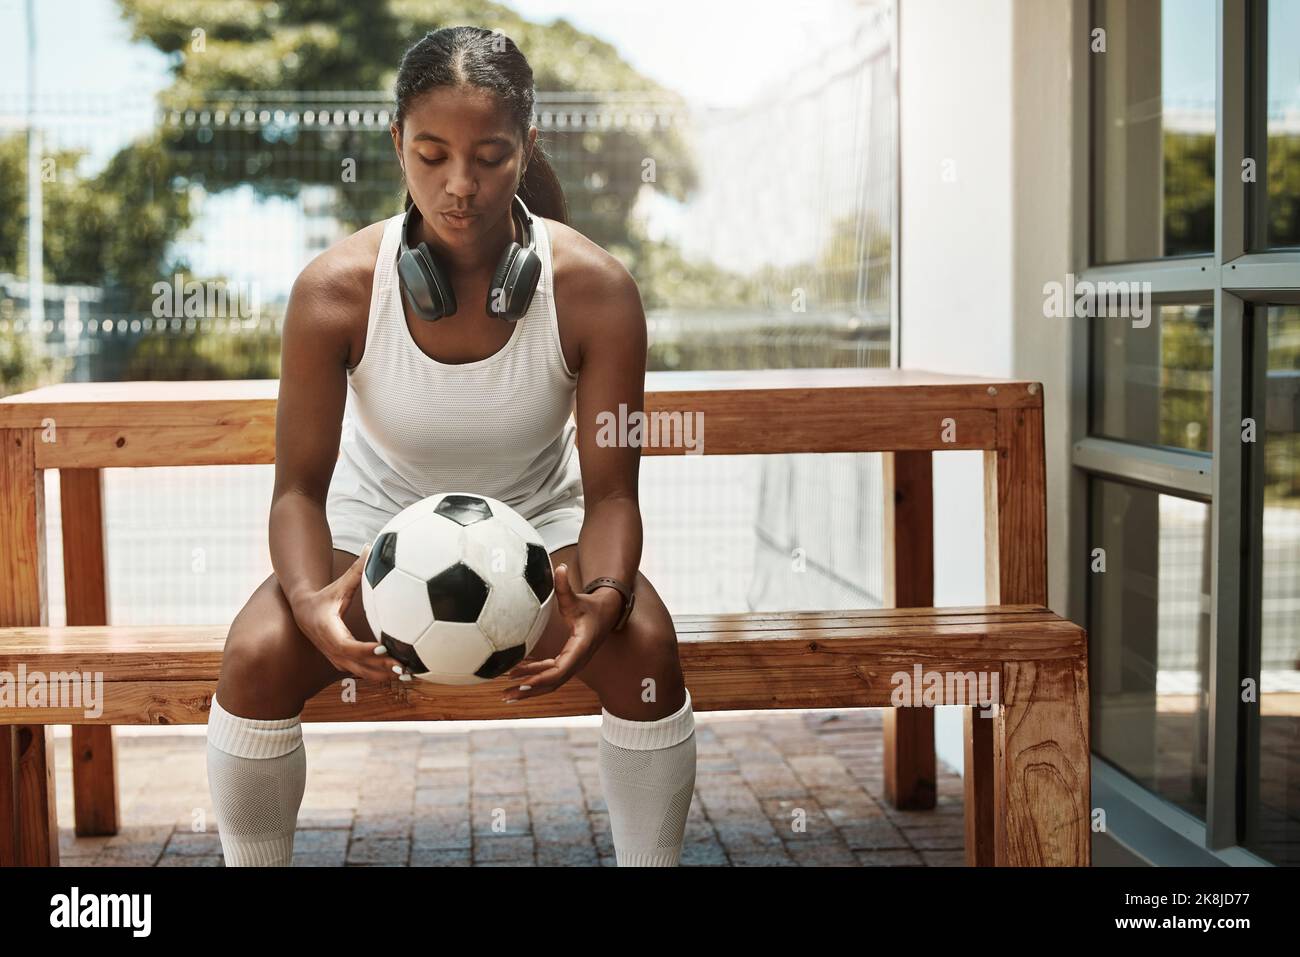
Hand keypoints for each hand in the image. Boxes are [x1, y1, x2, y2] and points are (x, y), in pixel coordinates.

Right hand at [291, 543, 406, 682]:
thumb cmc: (325, 596)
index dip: (366, 650)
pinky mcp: (342, 663)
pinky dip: (380, 674)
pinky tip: (401, 672)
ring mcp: (336, 659)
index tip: (385, 648)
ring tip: (409, 673)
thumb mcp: (339, 585)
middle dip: (381, 667)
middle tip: (405, 666)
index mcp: (329, 631)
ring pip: (362, 673)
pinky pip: (362, 672)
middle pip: (358, 665)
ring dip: (384, 675)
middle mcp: (332, 649)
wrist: (304, 612)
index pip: (348, 646)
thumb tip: (371, 546)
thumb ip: (356, 569)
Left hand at [500, 563, 621, 701]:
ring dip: (529, 690)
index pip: (560, 669)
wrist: (608, 613)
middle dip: (529, 690)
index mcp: (579, 648)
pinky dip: (534, 679)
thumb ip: (565, 586)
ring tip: (506, 694)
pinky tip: (516, 678)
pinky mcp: (568, 662)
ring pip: (550, 683)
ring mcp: (573, 664)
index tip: (524, 681)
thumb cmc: (591, 606)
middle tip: (507, 694)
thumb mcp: (577, 598)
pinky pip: (550, 675)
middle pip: (552, 683)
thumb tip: (559, 567)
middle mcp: (577, 660)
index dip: (541, 676)